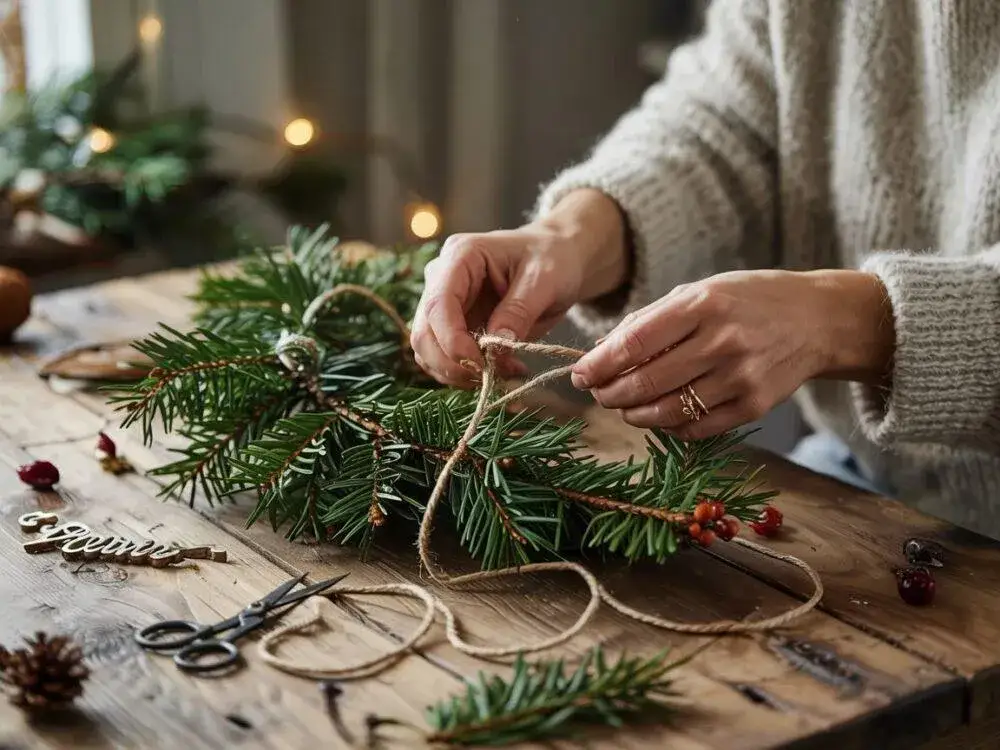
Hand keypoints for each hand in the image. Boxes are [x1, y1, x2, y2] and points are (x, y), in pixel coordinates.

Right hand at [411, 189, 629, 386]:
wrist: (558, 258)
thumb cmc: (552, 259)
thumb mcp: (544, 280)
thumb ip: (518, 312)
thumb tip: (494, 348)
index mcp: (461, 256)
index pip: (439, 304)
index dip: (452, 340)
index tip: (479, 364)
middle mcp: (442, 279)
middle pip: (424, 333)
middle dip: (453, 363)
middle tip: (493, 376)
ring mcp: (444, 305)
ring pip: (429, 352)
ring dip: (461, 373)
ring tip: (507, 372)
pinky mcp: (453, 327)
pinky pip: (446, 360)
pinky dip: (469, 375)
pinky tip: (504, 370)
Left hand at [570, 269, 893, 438]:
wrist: (817, 320)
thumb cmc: (748, 301)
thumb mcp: (701, 292)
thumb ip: (652, 320)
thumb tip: (603, 352)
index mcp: (703, 304)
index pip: (634, 342)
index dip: (599, 364)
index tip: (580, 374)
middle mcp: (721, 341)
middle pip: (645, 381)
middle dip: (610, 393)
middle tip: (597, 393)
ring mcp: (740, 377)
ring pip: (667, 411)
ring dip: (634, 414)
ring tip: (623, 406)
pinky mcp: (754, 406)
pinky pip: (696, 428)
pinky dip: (669, 427)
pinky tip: (659, 415)